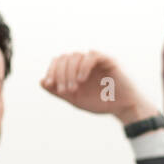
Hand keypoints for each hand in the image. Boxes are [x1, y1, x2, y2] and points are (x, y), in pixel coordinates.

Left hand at [40, 50, 157, 124]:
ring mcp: (95, 60)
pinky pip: (91, 56)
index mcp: (75, 69)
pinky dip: (83, 67)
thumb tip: (41, 82)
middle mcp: (84, 62)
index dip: (51, 71)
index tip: (50, 85)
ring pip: (75, 56)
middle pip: (65, 58)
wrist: (122, 108)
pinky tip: (81, 80)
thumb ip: (59, 91)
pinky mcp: (108, 60)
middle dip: (60, 74)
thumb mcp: (75, 99)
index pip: (58, 61)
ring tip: (73, 89)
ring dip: (70, 73)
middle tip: (65, 91)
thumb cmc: (100, 103)